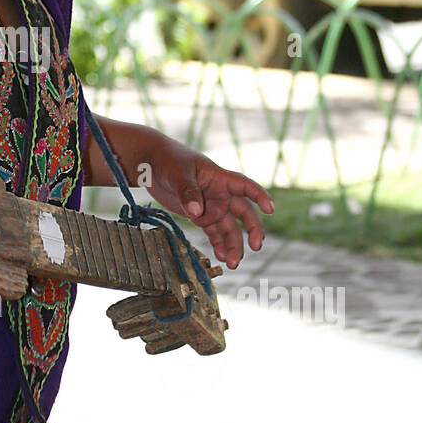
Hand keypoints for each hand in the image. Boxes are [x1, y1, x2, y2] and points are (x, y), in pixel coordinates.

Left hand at [146, 138, 273, 269]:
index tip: (270, 209)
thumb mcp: (178, 173)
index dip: (259, 196)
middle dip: (252, 229)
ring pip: (229, 228)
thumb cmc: (168, 160)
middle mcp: (221, 194)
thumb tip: (197, 212)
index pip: (245, 186)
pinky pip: (214, 233)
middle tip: (256, 246)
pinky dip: (218, 245)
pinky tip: (221, 257)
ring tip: (233, 262)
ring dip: (234, 244)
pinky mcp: (200, 217)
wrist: (152, 164)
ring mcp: (212, 207)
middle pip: (244, 213)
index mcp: (220, 178)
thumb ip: (188, 192)